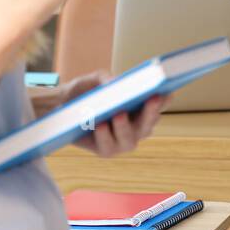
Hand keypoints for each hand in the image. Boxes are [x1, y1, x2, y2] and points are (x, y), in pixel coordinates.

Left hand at [42, 70, 166, 156]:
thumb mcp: (97, 79)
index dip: (165, 99)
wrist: (63, 106)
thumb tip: (114, 85)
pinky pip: (109, 146)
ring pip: (131, 139)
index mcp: (142, 107)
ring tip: (119, 114)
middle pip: (150, 123)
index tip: (166, 91)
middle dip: (152, 112)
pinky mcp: (106, 150)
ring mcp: (123, 140)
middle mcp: (137, 126)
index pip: (160, 104)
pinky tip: (101, 125)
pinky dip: (105, 135)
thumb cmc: (86, 91)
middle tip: (152, 98)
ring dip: (126, 126)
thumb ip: (107, 79)